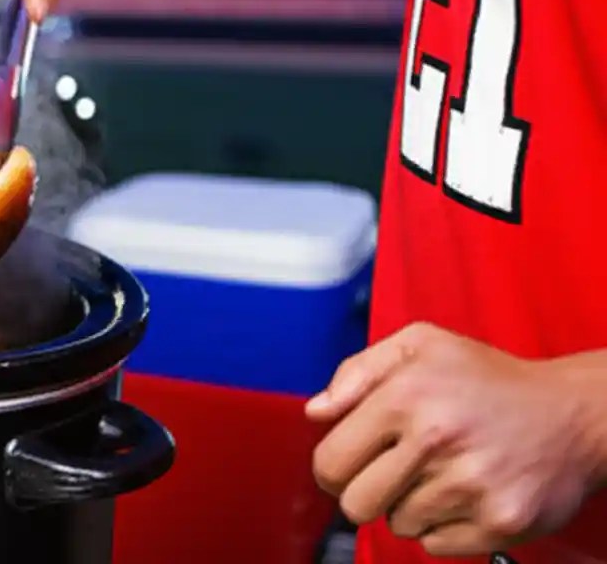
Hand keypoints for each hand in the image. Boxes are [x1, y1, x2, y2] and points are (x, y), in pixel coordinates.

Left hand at [307, 323, 601, 556]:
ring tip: (442, 473)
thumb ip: (357, 372)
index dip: (333, 467)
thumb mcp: (420, 345)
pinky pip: (435, 546)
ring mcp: (470, 484)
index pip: (329, 463)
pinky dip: (442, 527)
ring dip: (410, 505)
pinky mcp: (500, 521)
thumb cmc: (488, 379)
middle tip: (393, 471)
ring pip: (397, 525)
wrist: (573, 414)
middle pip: (355, 504)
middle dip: (365, 492)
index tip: (351, 462)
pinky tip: (464, 494)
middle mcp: (436, 439)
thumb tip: (316, 411)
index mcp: (406, 395)